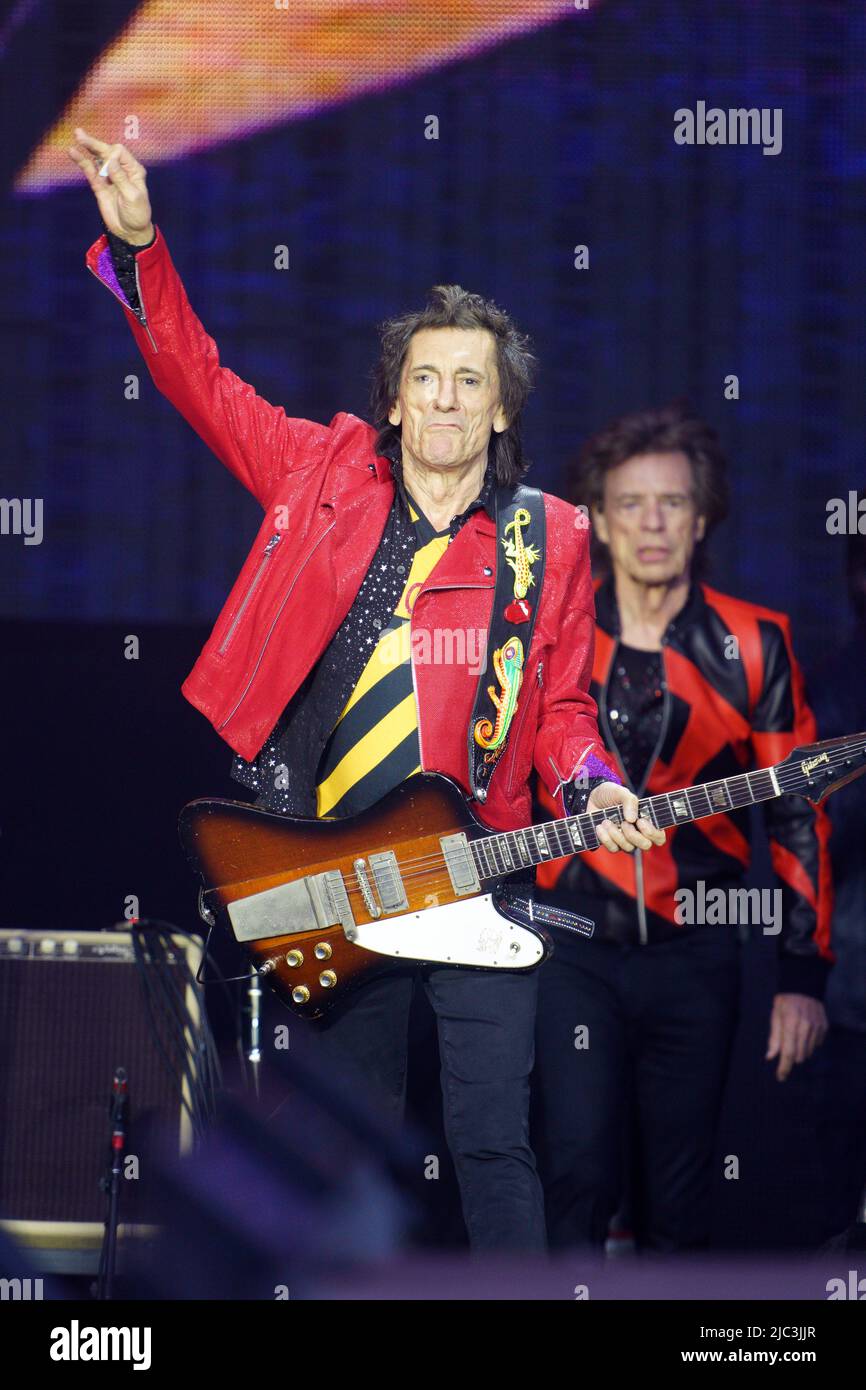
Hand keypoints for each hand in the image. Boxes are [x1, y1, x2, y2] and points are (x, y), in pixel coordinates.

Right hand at [67, 128, 153, 243]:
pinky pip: (90, 171)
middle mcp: (120, 169)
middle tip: (79, 134)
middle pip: (106, 152)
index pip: (120, 152)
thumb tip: (110, 161)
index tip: (109, 164)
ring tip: (77, 137)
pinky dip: (82, 162)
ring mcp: (108, 177)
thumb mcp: (132, 197)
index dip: (112, 153)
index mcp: (133, 170)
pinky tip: (73, 153)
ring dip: (87, 148)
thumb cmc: (137, 214)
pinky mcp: (99, 186)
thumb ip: (121, 179)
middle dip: (94, 143)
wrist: (130, 232)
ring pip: (96, 159)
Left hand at [587, 781, 666, 853]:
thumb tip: (632, 819)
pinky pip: (613, 848)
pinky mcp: (611, 843)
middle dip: (634, 835)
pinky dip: (606, 838)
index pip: (659, 836)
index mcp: (646, 821)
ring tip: (606, 821)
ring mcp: (625, 840)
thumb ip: (630, 801)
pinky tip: (600, 826)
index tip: (641, 821)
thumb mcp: (621, 792)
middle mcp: (638, 833)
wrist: (591, 798)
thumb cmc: (610, 794)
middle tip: (624, 823)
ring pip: (628, 848)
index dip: (653, 833)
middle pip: (646, 845)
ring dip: (617, 835)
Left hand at [765, 993, 827, 1080]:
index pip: (788, 1052)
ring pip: (808, 1052)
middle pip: (799, 1055)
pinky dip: (809, 1043)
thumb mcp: (775, 1016)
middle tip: (785, 1048)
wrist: (803, 986)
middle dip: (791, 1057)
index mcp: (791, 1024)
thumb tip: (770, 1057)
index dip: (784, 1067)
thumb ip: (774, 1037)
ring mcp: (817, 1027)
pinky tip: (804, 1032)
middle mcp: (806, 1027)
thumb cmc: (785, 1002)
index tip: (781, 1077)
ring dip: (800, 1050)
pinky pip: (816, 1044)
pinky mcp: (824, 1027)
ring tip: (795, 1036)